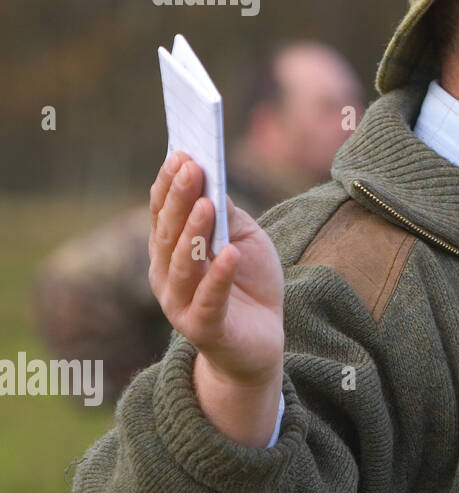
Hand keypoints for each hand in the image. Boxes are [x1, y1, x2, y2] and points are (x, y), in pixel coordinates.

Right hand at [148, 151, 284, 444]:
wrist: (260, 341)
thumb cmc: (249, 282)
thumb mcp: (243, 240)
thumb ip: (227, 215)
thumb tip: (215, 180)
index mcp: (171, 249)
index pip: (163, 212)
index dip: (169, 183)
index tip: (182, 151)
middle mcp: (167, 275)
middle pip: (169, 232)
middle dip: (179, 197)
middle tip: (191, 165)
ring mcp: (180, 303)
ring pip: (183, 265)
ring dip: (193, 232)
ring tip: (206, 204)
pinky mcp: (204, 327)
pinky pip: (209, 300)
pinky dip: (219, 276)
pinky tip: (229, 254)